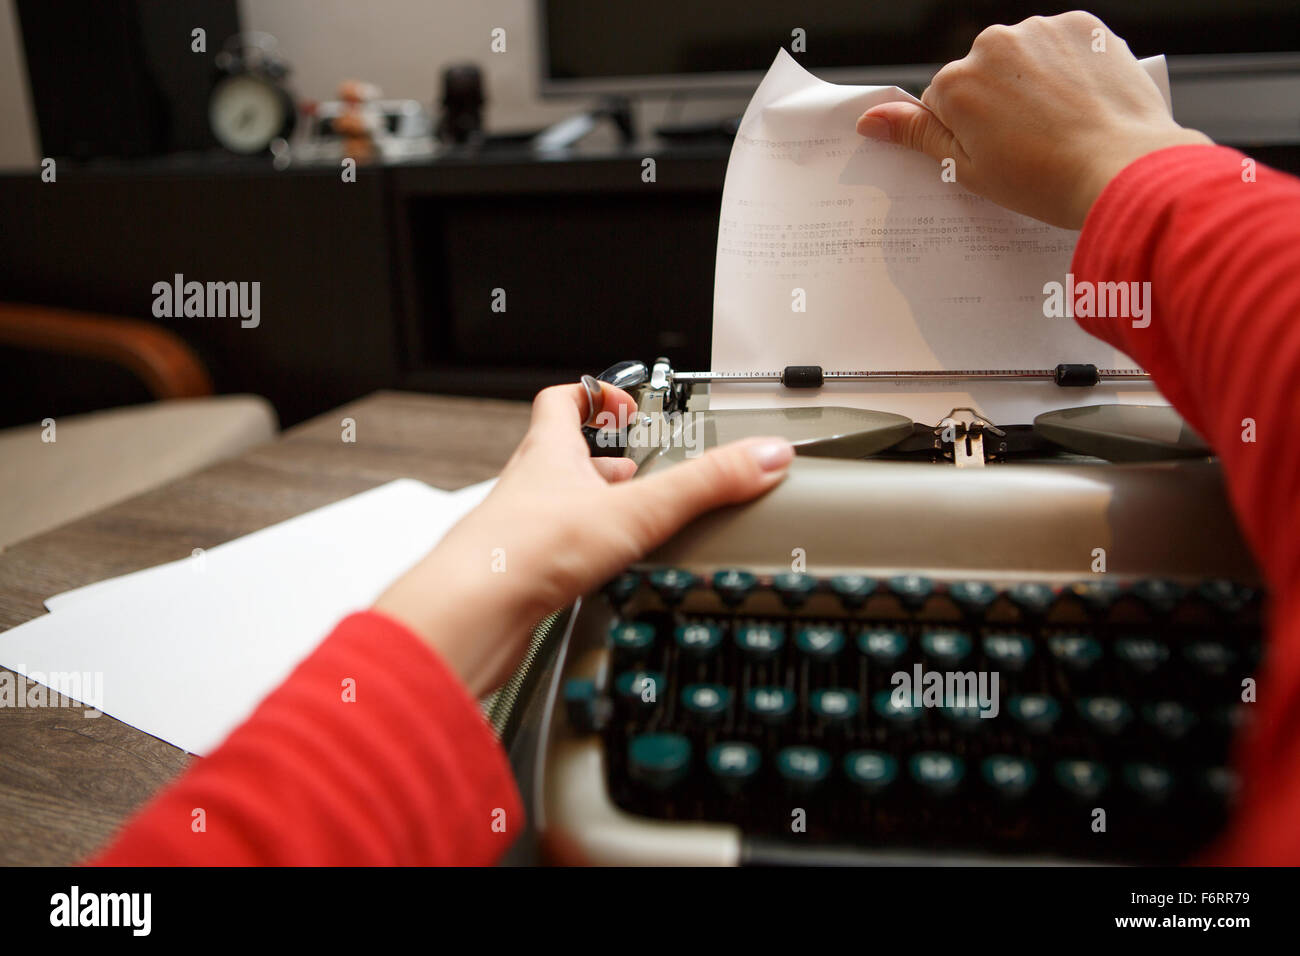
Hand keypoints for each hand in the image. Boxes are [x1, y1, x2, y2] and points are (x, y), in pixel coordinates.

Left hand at [373, 384, 794, 695]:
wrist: (471, 612)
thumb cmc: (526, 551)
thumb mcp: (637, 510)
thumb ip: (705, 485)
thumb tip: (763, 455)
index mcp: (551, 453)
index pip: (564, 401)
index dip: (595, 396)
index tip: (627, 406)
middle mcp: (531, 487)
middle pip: (565, 456)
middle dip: (607, 460)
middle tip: (641, 470)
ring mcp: (521, 532)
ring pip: (560, 508)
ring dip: (596, 511)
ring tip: (632, 524)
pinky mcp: (520, 576)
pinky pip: (555, 553)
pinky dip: (583, 557)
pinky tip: (605, 576)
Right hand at [855, 11, 1211, 228]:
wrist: (1122, 168)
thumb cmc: (1045, 180)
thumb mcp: (967, 169)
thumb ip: (917, 135)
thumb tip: (871, 118)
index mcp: (957, 83)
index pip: (944, 101)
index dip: (967, 132)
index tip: (993, 153)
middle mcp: (993, 44)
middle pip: (982, 73)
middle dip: (998, 101)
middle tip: (1029, 144)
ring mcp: (1040, 31)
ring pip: (1022, 57)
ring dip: (1033, 82)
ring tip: (1060, 125)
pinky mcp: (1082, 26)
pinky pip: (1062, 44)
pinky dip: (1069, 67)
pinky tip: (1081, 102)